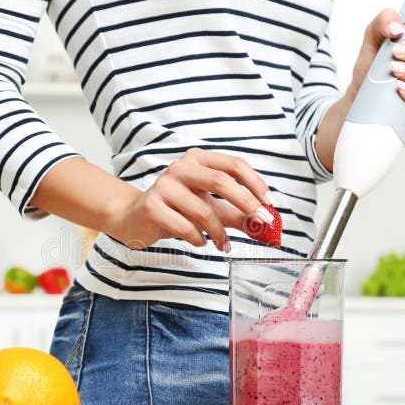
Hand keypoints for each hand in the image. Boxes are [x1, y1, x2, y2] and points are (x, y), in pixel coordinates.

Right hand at [112, 148, 275, 251]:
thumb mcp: (210, 208)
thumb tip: (266, 226)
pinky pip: (185, 227)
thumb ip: (237, 214)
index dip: (256, 184)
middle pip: (221, 180)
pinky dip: (198, 239)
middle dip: (245, 203)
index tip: (270, 205)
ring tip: (223, 244)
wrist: (134, 218)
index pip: (234, 165)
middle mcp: (180, 167)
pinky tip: (200, 242)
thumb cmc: (175, 210)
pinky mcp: (151, 205)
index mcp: (198, 159)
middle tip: (261, 222)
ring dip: (219, 232)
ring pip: (203, 210)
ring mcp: (164, 185)